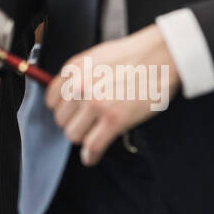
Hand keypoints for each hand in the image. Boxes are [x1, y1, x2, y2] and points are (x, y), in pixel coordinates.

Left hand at [44, 24, 181, 166]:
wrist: (162, 56)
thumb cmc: (134, 55)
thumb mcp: (97, 57)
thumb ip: (80, 75)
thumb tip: (70, 94)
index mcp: (74, 69)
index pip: (51, 100)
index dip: (62, 109)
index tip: (70, 114)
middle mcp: (80, 86)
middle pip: (61, 120)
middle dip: (73, 123)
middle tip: (87, 124)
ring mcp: (96, 103)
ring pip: (73, 134)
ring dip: (83, 138)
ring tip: (94, 135)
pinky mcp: (114, 119)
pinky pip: (93, 146)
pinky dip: (91, 156)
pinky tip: (92, 157)